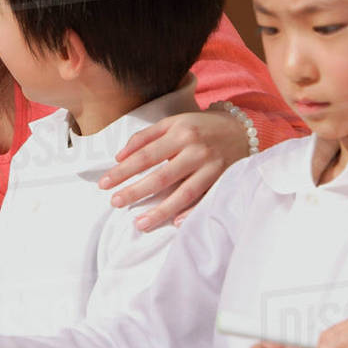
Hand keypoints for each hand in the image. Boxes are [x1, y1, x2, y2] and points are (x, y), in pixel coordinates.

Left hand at [99, 109, 251, 230]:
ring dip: (160, 211)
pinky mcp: (224, 181)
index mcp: (180, 133)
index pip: (146, 156)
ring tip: (139, 223)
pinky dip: (191, 213)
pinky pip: (205, 201)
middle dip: (136, 191)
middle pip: (162, 177)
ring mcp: (212, 168)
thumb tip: (119, 156)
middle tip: (115, 203)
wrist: (243, 129)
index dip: (123, 171)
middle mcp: (196, 151)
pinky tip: (174, 223)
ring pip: (183, 194)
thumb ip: (145, 137)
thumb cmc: (199, 127)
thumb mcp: (173, 123)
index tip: (104, 184)